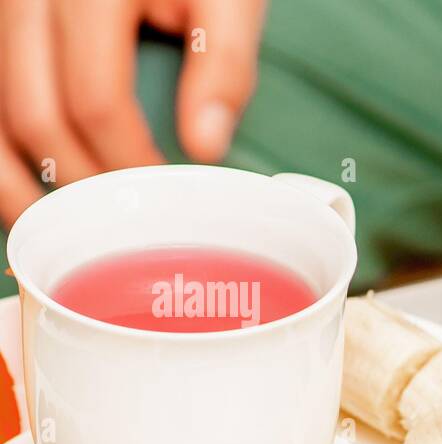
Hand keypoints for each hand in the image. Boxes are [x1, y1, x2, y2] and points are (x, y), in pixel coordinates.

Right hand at [0, 0, 264, 225]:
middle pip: (35, 113)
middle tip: (117, 225)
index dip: (128, 163)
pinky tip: (21, 184)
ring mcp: (1, 4)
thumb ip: (223, 63)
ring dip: (14, 179)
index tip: (163, 199)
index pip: (96, 101)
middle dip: (77, 182)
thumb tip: (205, 146)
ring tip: (51, 228)